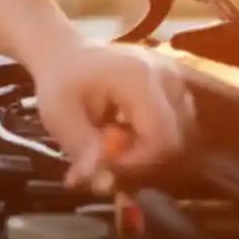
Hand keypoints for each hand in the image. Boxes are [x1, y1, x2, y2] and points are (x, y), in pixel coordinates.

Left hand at [28, 38, 193, 188]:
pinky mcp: (176, 85)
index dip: (138, 163)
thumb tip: (104, 184)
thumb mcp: (58, 114)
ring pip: (180, 134)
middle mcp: (168, 76)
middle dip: (142, 159)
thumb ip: (81, 147)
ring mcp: (176, 78)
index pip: (162, 138)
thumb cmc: (60, 81)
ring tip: (115, 142)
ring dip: (149, 150)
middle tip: (108, 158)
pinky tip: (127, 133)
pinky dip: (155, 138)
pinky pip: (178, 124)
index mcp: (139, 78)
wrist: (66, 53)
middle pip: (175, 139)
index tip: (107, 166)